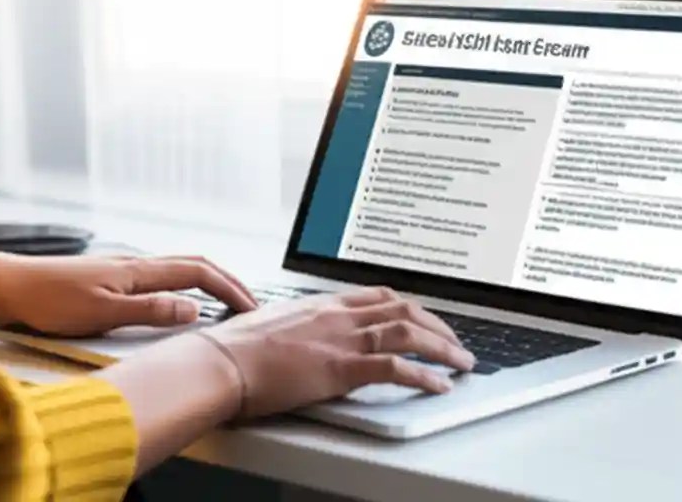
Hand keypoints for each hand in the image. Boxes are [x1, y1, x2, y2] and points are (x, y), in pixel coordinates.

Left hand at [0, 255, 257, 335]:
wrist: (10, 285)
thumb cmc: (49, 301)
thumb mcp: (103, 312)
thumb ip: (150, 311)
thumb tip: (193, 310)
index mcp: (138, 271)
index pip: (198, 274)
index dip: (229, 290)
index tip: (251, 309)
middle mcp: (135, 264)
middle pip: (195, 265)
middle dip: (227, 282)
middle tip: (250, 304)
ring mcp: (123, 268)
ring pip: (179, 268)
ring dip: (208, 282)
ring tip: (225, 302)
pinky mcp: (112, 277)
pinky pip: (161, 275)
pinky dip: (185, 284)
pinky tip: (180, 299)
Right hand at [196, 286, 474, 418]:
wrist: (220, 361)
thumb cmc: (235, 349)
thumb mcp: (272, 326)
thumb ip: (296, 328)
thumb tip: (299, 339)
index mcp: (322, 303)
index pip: (378, 295)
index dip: (409, 306)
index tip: (425, 318)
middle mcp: (337, 314)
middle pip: (403, 308)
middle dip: (437, 325)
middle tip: (455, 343)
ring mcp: (341, 339)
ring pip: (408, 331)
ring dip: (442, 347)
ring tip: (461, 363)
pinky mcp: (340, 368)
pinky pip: (395, 367)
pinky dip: (424, 376)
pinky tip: (439, 385)